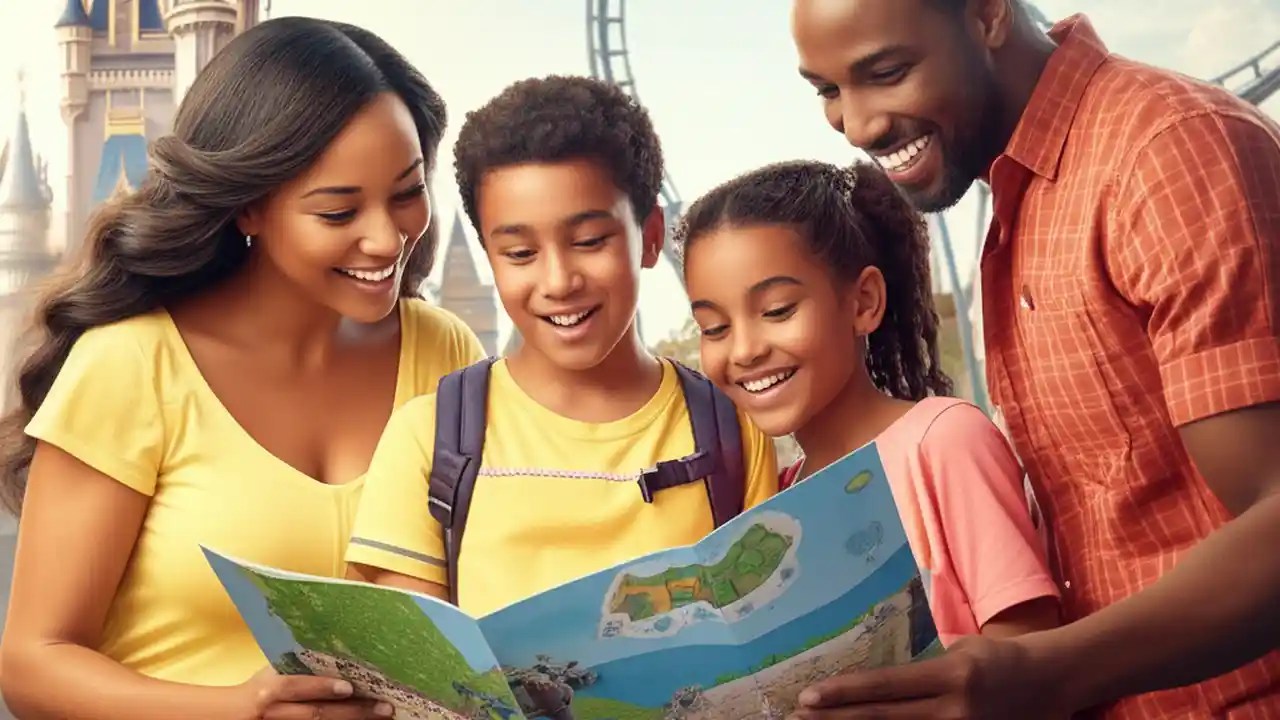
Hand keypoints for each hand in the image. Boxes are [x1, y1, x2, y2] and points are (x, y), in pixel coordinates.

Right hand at [235, 667, 394, 719]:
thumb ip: (298, 665)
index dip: (322, 688)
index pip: (296, 688)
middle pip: (317, 714)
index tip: (349, 687)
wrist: (233, 717)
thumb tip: (336, 648)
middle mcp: (277, 713)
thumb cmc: (260, 688)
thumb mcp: (272, 673)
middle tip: (385, 707)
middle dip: (354, 711)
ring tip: (382, 717)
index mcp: (271, 691)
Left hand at [789, 634, 1067, 718]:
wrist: (1056, 679)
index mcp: (950, 675)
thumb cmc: (1002, 657)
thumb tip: (875, 688)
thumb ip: (922, 673)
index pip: (885, 687)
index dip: (844, 694)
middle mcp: (955, 707)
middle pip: (884, 719)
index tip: (808, 698)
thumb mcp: (961, 652)